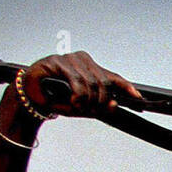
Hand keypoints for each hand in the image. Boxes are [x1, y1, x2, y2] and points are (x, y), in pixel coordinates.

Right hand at [19, 52, 141, 118]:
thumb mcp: (83, 107)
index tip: (139, 98)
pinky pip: (77, 82)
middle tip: (88, 112)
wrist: (32, 97)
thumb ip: (99, 107)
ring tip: (76, 108)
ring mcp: (71, 58)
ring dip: (87, 102)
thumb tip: (114, 105)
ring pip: (92, 84)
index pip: (114, 77)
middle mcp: (83, 60)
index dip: (127, 88)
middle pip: (104, 84)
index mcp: (92, 69)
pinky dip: (78, 96)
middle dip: (99, 102)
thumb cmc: (56, 99)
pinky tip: (72, 102)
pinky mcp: (58, 61)